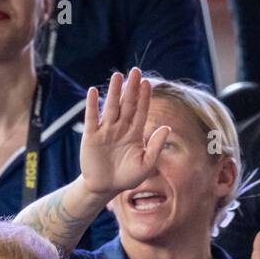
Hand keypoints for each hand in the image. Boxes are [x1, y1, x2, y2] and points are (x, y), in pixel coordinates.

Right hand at [79, 68, 170, 199]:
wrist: (105, 187)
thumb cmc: (127, 177)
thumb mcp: (146, 164)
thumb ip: (156, 146)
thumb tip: (168, 127)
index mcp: (135, 133)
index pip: (141, 111)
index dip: (144, 97)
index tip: (147, 83)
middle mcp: (121, 128)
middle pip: (127, 104)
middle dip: (131, 88)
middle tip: (135, 71)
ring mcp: (106, 130)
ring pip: (111, 107)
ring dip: (114, 92)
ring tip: (117, 76)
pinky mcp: (91, 135)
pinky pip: (91, 117)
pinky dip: (92, 104)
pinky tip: (93, 91)